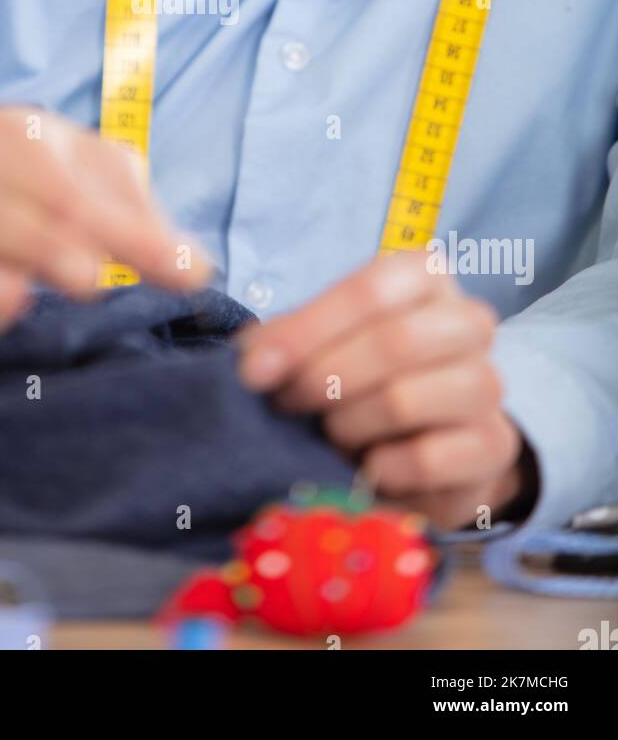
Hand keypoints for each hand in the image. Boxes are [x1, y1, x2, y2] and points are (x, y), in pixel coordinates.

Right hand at [0, 107, 210, 403]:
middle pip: (14, 220)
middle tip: (93, 281)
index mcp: (14, 136)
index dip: (126, 231)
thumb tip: (196, 268)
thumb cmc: (42, 181)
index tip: (184, 272)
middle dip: (52, 248)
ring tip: (15, 300)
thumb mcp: (92, 174)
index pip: (73, 189)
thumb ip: (139, 216)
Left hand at [236, 251, 531, 529]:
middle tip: (286, 406)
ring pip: (406, 400)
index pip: (370, 290)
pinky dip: (381, 468)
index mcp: (426, 276)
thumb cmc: (363, 376)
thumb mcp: (320, 343)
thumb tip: (250, 362)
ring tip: (331, 434)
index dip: (306, 331)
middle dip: (322, 379)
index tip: (253, 372)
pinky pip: (428, 459)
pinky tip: (367, 466)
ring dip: (348, 424)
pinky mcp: (495, 445)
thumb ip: (285, 341)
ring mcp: (489, 384)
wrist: (427, 443)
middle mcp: (469, 320)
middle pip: (394, 343)